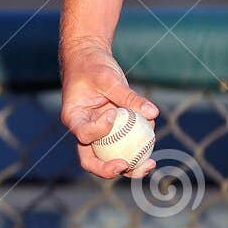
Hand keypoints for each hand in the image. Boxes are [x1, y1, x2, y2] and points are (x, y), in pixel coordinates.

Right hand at [59, 36, 158, 179]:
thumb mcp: (109, 78)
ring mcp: (97, 133)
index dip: (99, 130)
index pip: (84, 134)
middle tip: (126, 165)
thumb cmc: (93, 65)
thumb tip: (153, 113)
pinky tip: (152, 142)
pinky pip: (124, 144)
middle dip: (109, 169)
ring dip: (129, 165)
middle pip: (91, 160)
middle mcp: (83, 130)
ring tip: (150, 164)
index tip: (113, 114)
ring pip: (109, 158)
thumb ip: (128, 97)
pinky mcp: (111, 130)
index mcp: (74, 118)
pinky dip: (138, 146)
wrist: (89, 59)